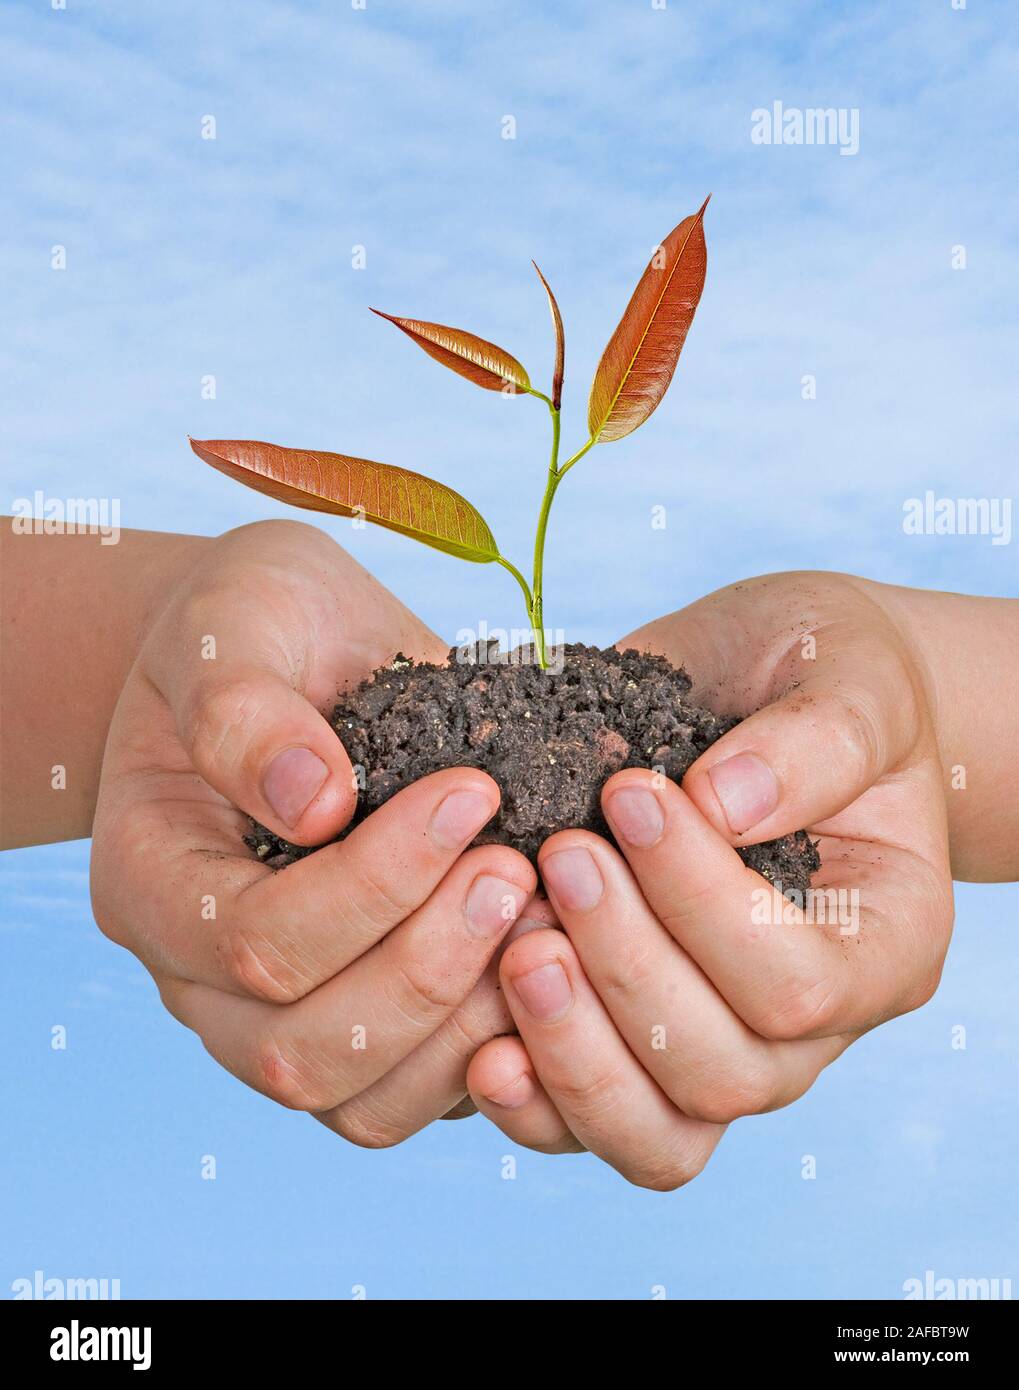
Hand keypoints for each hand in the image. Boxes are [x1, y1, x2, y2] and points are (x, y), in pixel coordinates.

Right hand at [90, 520, 535, 1145]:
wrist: (292, 651)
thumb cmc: (255, 625)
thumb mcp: (236, 621)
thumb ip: (246, 707)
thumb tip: (315, 801)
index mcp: (151, 880)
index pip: (251, 940)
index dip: (371, 884)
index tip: (470, 793)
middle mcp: (200, 977)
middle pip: (299, 1048)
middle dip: (427, 967)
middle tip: (519, 870)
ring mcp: (279, 1015)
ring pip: (363, 1101)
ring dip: (469, 1022)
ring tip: (548, 917)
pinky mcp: (364, 1028)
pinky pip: (421, 1094)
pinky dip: (495, 1050)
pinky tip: (554, 959)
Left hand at [466, 572, 953, 1187]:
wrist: (761, 685)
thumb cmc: (818, 675)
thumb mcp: (844, 675)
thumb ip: (813, 740)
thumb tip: (723, 804)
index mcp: (885, 942)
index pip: (797, 981)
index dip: (701, 902)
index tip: (627, 794)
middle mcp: (812, 1026)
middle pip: (721, 1071)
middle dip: (624, 968)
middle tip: (558, 858)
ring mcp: (720, 1048)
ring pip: (657, 1133)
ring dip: (571, 1050)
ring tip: (513, 947)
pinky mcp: (633, 1048)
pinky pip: (587, 1128)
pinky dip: (532, 1101)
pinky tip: (478, 1045)